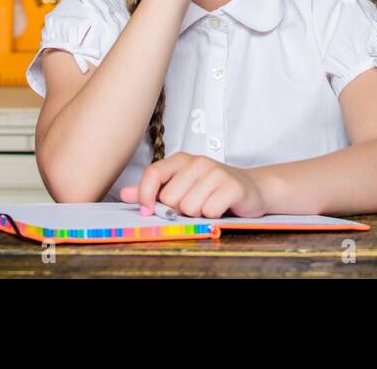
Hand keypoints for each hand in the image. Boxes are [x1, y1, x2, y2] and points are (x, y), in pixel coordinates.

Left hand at [119, 152, 268, 218]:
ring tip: (209, 205)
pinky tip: (220, 207)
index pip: (153, 173)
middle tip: (194, 204)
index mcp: (181, 160)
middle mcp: (198, 162)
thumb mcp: (181, 186)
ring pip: (189, 207)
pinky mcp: (232, 186)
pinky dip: (213, 216)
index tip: (147, 211)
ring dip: (198, 214)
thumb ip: (152, 190)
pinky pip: (209, 212)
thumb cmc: (211, 189)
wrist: (251, 188)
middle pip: (170, 198)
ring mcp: (216, 172)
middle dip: (179, 209)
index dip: (145, 195)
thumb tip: (125, 194)